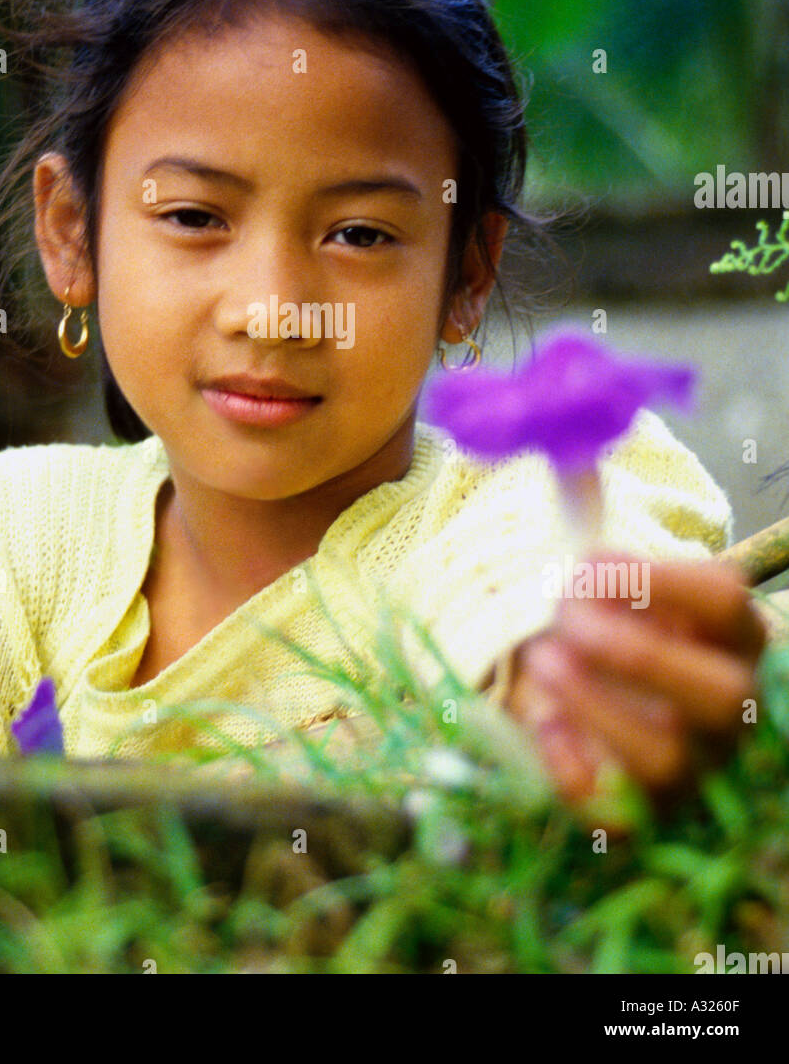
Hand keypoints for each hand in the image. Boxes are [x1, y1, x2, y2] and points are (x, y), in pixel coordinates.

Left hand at [504, 555, 765, 823]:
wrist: (581, 703)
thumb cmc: (608, 629)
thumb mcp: (611, 584)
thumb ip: (598, 529)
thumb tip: (572, 457)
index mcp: (730, 638)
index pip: (727, 604)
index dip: (658, 579)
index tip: (586, 563)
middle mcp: (727, 710)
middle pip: (720, 692)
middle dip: (637, 650)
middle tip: (565, 613)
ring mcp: (689, 769)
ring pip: (667, 759)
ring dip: (599, 704)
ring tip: (540, 658)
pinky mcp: (638, 813)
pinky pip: (616, 810)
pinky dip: (574, 767)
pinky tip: (542, 721)